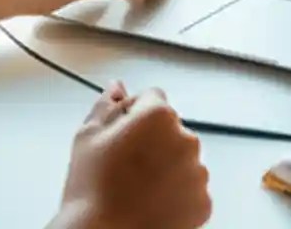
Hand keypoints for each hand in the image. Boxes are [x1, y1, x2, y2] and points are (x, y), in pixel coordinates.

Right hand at [55, 82, 211, 228]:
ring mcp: (198, 172)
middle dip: (152, 141)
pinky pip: (191, 189)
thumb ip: (106, 106)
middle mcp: (185, 139)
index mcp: (158, 115)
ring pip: (182, 159)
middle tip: (125, 166)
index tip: (121, 134)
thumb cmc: (91, 191)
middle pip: (170, 129)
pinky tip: (151, 202)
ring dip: (166, 168)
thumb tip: (116, 88)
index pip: (151, 98)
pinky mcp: (203, 202)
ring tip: (136, 188)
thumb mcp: (87, 137)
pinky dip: (177, 195)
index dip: (132, 114)